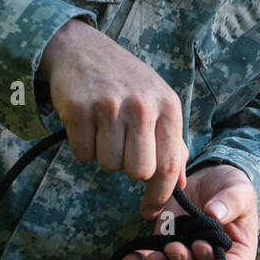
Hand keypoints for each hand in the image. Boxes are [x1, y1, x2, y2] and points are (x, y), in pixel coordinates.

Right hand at [38, 19, 187, 218]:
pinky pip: (82, 153)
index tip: (150, 210)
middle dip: (127, 168)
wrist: (82, 49)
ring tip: (104, 127)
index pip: (168, 165)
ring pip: (108, 165)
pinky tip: (87, 123)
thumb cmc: (125, 82)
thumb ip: (171, 143)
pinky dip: (82, 146)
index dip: (159, 194)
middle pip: (138, 171)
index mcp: (168, 106)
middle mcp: (141, 105)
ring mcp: (109, 106)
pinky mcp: (78, 109)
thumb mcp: (157, 103)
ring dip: (103, 155)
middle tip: (121, 145)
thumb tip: (180, 182)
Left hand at [123, 163, 258, 259]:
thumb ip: (231, 202)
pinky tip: (131, 259)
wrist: (209, 182)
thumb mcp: (239, 190)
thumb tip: (214, 213)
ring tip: (154, 256)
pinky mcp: (168, 248)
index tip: (201, 246)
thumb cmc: (233, 189)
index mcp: (238, 255)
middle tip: (174, 247)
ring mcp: (188, 257)